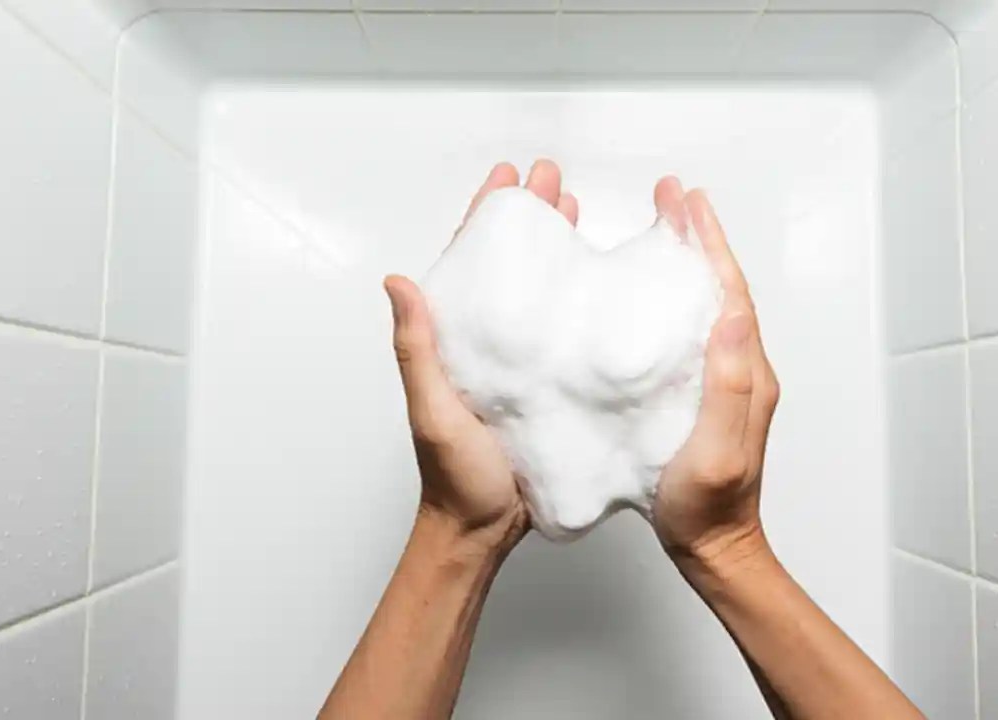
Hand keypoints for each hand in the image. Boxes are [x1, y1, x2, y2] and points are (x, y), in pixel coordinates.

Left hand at [384, 160, 579, 552]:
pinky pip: (559, 328)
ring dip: (553, 247)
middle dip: (527, 217)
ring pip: (535, 289)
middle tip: (552, 179)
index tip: (508, 178)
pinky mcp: (544, 383)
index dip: (485, 216)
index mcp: (453, 340)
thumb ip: (417, 349)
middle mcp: (484, 343)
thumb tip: (398, 284)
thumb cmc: (455, 477)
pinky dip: (575, 297)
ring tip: (575, 208)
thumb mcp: (433, 410)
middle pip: (506, 264)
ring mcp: (514, 362)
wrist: (484, 529)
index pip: (466, 262)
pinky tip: (599, 281)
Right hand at [650, 177, 781, 564]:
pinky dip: (677, 293)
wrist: (711, 547)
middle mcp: (741, 368)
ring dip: (689, 259)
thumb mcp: (718, 452)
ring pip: (707, 302)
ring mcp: (723, 380)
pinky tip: (653, 289)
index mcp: (746, 375)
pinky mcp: (703, 392)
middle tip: (672, 195)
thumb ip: (730, 387)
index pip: (731, 293)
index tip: (688, 203)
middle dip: (699, 237)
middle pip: (721, 286)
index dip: (710, 244)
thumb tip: (731, 315)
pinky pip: (691, 327)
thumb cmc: (707, 507)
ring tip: (665, 223)